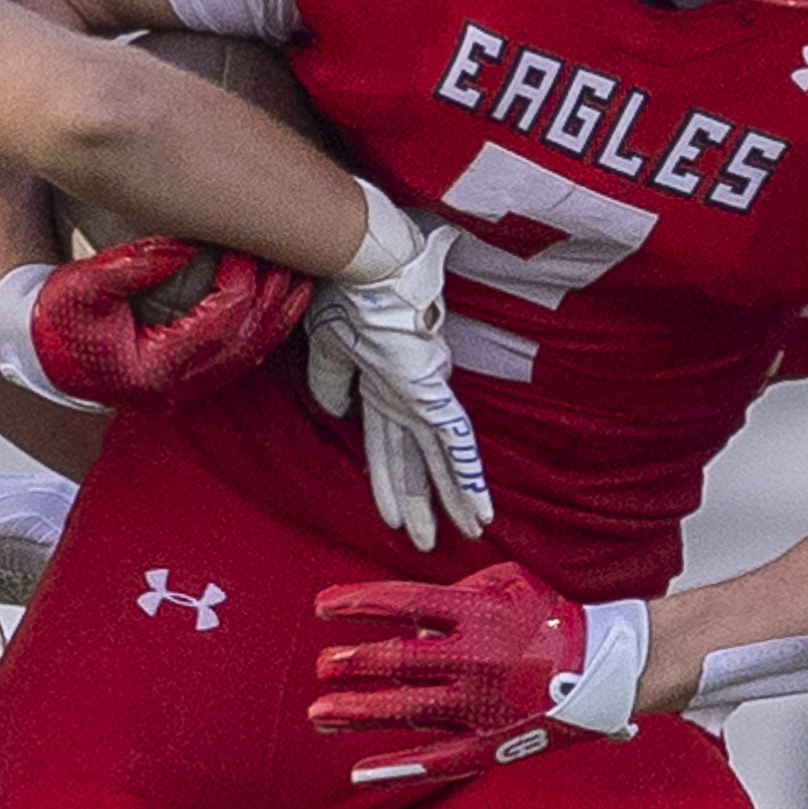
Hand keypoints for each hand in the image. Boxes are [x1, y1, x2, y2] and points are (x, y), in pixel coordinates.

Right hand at [0, 239, 313, 412]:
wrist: (35, 352)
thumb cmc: (54, 318)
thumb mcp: (83, 285)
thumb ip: (134, 265)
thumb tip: (184, 243)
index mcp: (153, 369)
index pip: (220, 324)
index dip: (242, 284)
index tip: (247, 247)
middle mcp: (174, 387)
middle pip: (244, 344)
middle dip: (272, 301)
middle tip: (294, 260)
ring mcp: (181, 388)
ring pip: (247, 355)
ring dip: (275, 317)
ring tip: (298, 279)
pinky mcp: (183, 380)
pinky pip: (236, 357)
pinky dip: (259, 328)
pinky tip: (272, 302)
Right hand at [307, 181, 491, 548]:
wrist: (364, 265)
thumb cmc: (346, 296)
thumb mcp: (327, 349)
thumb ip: (330, 383)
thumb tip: (333, 413)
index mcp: (381, 387)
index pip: (385, 449)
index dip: (389, 485)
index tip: (393, 518)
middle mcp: (406, 397)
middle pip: (415, 463)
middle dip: (423, 505)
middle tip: (433, 544)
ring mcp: (422, 395)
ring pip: (442, 460)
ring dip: (451, 500)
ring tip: (469, 534)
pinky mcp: (432, 391)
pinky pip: (455, 441)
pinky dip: (466, 475)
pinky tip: (480, 504)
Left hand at [313, 562, 644, 787]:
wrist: (607, 662)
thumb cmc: (552, 616)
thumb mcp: (504, 586)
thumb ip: (453, 596)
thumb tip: (403, 618)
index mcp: (474, 612)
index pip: (399, 602)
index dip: (355, 604)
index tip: (323, 607)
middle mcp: (472, 657)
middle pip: (393, 659)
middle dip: (349, 663)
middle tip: (322, 665)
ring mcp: (479, 703)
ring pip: (403, 709)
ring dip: (356, 710)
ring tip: (319, 712)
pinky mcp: (491, 742)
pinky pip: (435, 758)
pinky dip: (395, 766)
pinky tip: (359, 770)